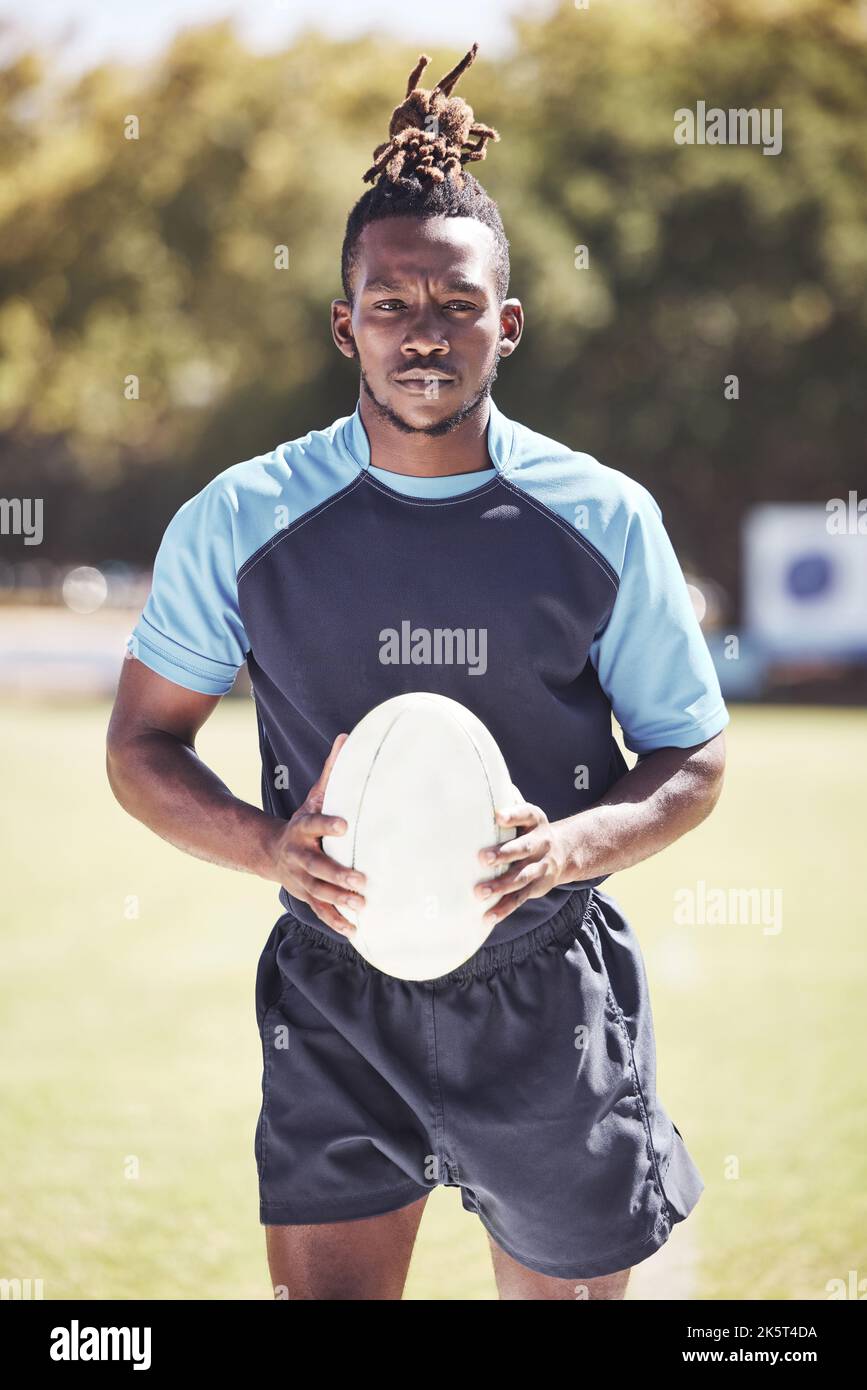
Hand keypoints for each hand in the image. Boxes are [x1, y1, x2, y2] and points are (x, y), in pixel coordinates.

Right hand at [264, 732, 365, 936]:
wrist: (271, 852)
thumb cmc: (305, 821)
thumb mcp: (314, 796)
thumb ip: (331, 771)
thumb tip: (346, 736)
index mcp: (302, 829)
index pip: (314, 824)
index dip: (328, 824)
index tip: (346, 825)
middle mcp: (300, 856)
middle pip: (318, 866)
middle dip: (338, 875)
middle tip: (362, 880)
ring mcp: (301, 879)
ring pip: (319, 892)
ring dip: (340, 901)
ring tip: (362, 906)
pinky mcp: (306, 895)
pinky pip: (321, 911)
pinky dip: (336, 921)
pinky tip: (355, 931)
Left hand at [475, 796, 570, 927]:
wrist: (565, 852)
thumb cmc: (530, 828)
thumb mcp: (526, 813)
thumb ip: (508, 800)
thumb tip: (482, 779)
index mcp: (535, 822)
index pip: (525, 815)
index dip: (512, 815)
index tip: (497, 815)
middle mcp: (540, 844)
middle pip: (522, 849)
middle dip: (503, 854)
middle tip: (482, 858)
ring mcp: (539, 867)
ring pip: (520, 878)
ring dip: (500, 886)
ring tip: (479, 892)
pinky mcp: (535, 887)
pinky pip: (519, 899)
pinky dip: (503, 909)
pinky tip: (486, 916)